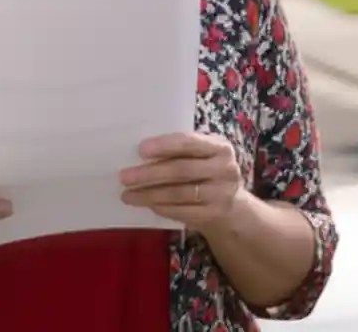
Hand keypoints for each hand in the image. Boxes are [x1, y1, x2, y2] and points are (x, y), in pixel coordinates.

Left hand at [119, 132, 243, 232]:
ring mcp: (221, 195)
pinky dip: (161, 208)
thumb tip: (141, 153)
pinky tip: (147, 205)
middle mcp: (225, 170)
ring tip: (127, 195)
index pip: (190, 143)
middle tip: (124, 176)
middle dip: (150, 173)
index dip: (165, 146)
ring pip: (179, 193)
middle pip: (182, 170)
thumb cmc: (208, 172)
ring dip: (149, 194)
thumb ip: (181, 151)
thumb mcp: (203, 155)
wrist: (232, 206)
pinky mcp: (213, 215)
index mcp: (220, 148)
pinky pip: (181, 211)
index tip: (141, 149)